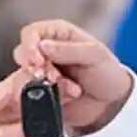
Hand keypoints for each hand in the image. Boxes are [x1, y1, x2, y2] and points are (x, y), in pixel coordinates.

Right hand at [11, 19, 134, 135]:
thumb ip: (68, 49)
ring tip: (70, 90)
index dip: (30, 45)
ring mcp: (43, 74)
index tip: (38, 60)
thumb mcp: (95, 55)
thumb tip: (42, 46)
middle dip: (35, 68)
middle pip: (23, 55)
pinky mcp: (41, 94)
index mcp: (59, 34)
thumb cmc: (108, 73)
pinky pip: (31, 96)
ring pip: (25, 77)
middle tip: (52, 77)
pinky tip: (66, 98)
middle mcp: (47, 52)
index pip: (32, 32)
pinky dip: (46, 98)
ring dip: (43, 84)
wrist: (113, 104)